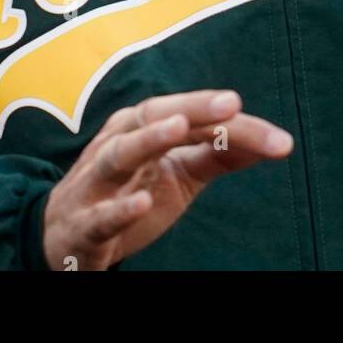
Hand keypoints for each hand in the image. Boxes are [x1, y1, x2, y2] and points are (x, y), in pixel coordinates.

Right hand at [42, 88, 292, 270]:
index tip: (277, 137)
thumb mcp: (178, 172)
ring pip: (119, 153)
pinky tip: (141, 202)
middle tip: (232, 104)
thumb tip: (270, 141)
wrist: (65, 238)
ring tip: (180, 127)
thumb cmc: (127, 193)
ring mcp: (96, 181)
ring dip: (149, 138)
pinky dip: (119, 208)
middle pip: (155, 116)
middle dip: (193, 107)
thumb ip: (216, 154)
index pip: (191, 116)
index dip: (232, 123)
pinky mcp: (82, 223)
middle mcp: (117, 142)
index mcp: (141, 125)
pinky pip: (99, 214)